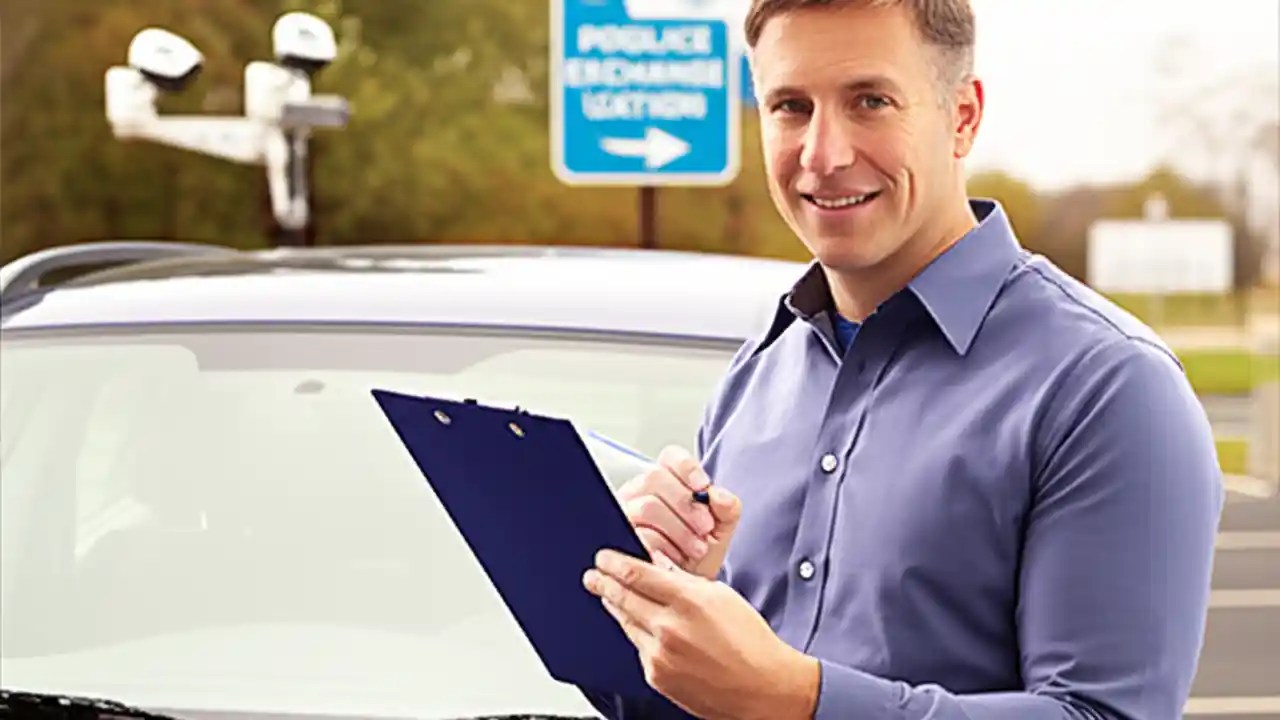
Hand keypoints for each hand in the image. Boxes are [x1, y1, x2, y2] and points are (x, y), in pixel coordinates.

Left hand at [584, 549, 819, 719]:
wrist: (762, 688)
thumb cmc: (749, 641)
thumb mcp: (721, 596)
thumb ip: (685, 580)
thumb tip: (658, 565)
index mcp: (687, 601)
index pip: (636, 575)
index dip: (613, 564)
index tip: (603, 557)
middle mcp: (668, 628)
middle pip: (622, 598)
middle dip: (603, 583)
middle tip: (591, 575)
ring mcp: (659, 656)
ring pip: (626, 623)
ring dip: (615, 606)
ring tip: (607, 596)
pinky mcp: (656, 677)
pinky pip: (638, 648)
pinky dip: (636, 633)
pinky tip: (638, 626)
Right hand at [617, 446, 740, 579]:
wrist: (685, 589)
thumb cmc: (699, 552)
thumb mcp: (721, 530)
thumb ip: (727, 508)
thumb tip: (719, 495)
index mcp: (667, 480)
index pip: (671, 457)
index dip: (687, 468)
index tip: (703, 487)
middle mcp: (641, 491)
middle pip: (655, 477)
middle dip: (685, 504)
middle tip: (706, 528)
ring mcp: (625, 513)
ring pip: (647, 506)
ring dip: (677, 528)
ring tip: (697, 549)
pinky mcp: (618, 538)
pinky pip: (637, 535)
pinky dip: (663, 547)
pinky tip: (677, 559)